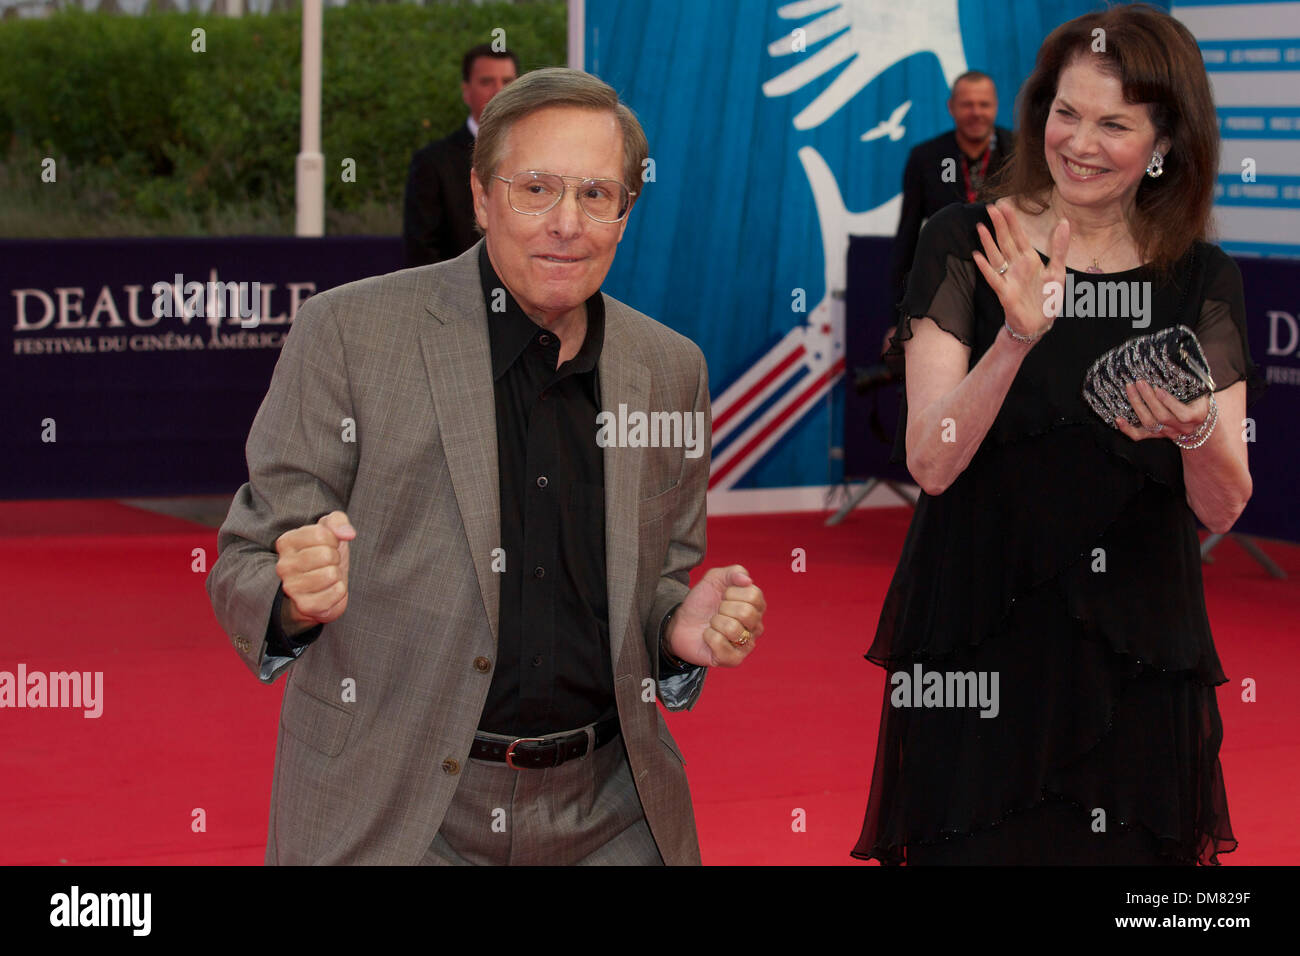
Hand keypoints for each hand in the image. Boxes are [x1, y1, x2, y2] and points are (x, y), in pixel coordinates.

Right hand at [275, 511, 355, 625]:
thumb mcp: (330, 530)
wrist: (322, 589)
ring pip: (331, 574)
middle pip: (327, 555)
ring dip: (337, 575)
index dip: (333, 540)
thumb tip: (348, 534)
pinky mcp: (305, 606)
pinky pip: (337, 592)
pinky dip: (340, 590)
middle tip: (328, 564)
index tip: (327, 546)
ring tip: (327, 577)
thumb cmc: (325, 554)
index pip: (320, 534)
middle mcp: (283, 565)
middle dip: (335, 558)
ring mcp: (291, 587)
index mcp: (286, 542)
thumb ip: (338, 521)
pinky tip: (328, 590)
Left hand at [666, 565, 765, 666]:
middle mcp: (756, 626)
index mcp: (756, 606)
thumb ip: (734, 572)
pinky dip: (709, 637)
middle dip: (723, 609)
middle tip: (716, 612)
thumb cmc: (702, 602)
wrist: (681, 622)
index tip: (723, 597)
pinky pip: (721, 645)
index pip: (754, 595)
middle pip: (746, 613)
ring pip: (733, 629)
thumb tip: (747, 580)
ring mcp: (747, 645)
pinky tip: (708, 637)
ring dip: (715, 623)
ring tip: (712, 625)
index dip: (732, 593)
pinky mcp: (734, 660)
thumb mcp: (715, 579)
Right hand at [972, 198, 1068, 340]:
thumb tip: (1064, 222)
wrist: (1039, 323)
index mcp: (1030, 259)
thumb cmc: (1046, 299)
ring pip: (996, 256)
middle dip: (999, 225)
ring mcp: (1009, 278)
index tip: (1004, 204)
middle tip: (990, 207)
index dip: (1012, 220)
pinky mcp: (1005, 292)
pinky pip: (994, 278)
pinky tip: (978, 257)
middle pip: (1005, 241)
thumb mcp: (1058, 271)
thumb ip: (1060, 247)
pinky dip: (986, 268)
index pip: (1019, 235)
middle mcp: (1017, 266)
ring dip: (988, 242)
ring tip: (980, 227)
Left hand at [1115, 380, 1210, 442]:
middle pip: (1162, 416)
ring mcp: (1167, 432)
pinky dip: (1127, 429)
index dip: (1169, 402)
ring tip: (1130, 389)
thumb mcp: (1203, 394)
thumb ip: (1193, 384)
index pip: (1182, 414)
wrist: (1200, 427)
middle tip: (1139, 382)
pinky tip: (1118, 419)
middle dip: (1148, 398)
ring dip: (1137, 406)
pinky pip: (1140, 436)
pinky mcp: (1156, 435)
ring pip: (1149, 423)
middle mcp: (1181, 427)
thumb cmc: (1200, 404)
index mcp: (1196, 416)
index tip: (1158, 388)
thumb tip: (1179, 363)